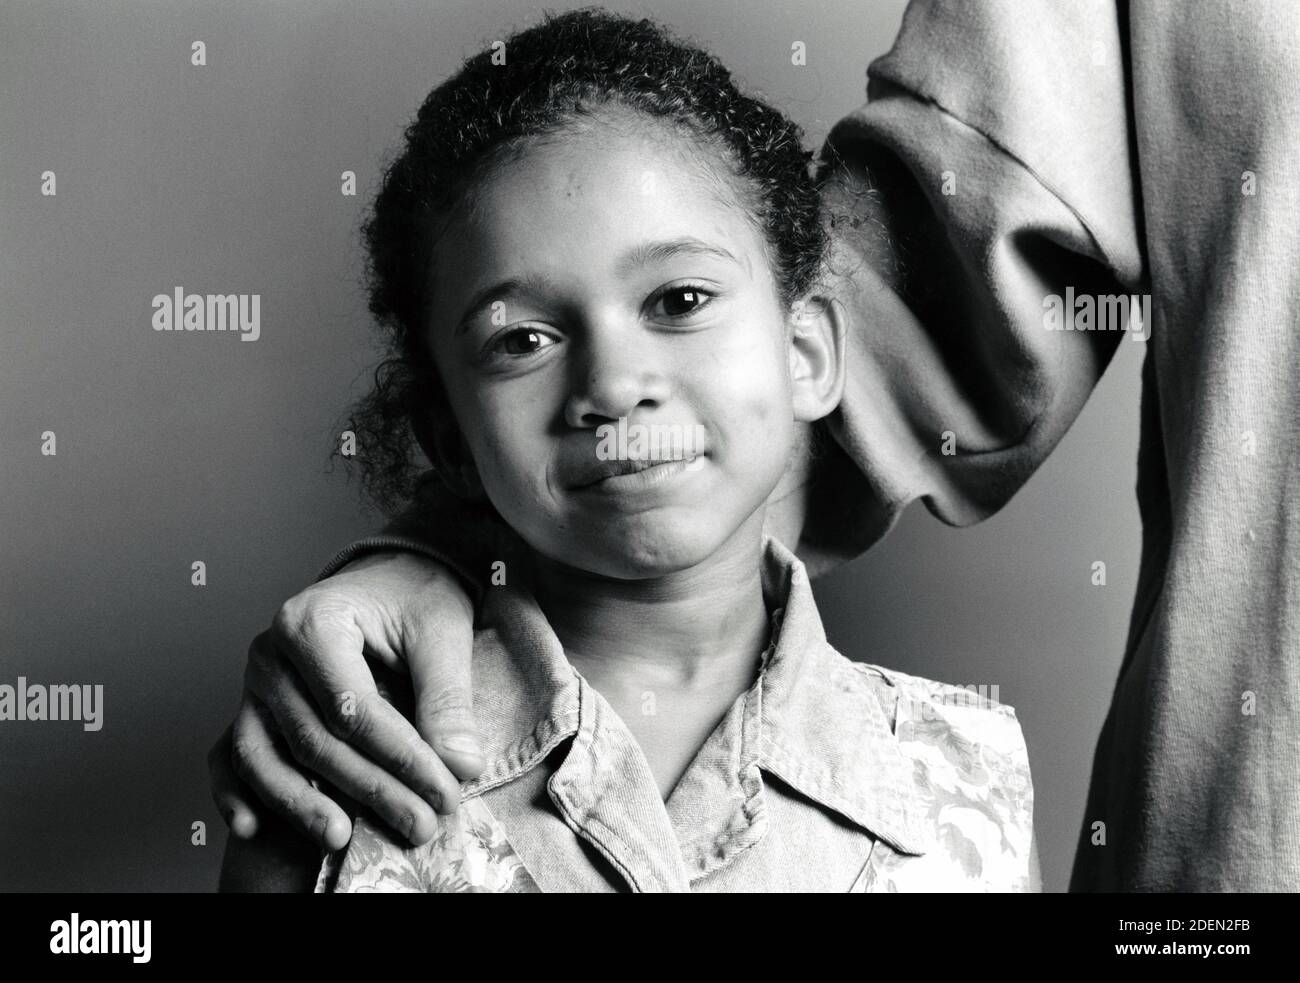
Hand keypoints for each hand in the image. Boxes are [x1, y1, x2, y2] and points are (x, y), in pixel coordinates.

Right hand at [208, 551, 482, 850]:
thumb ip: (448, 699)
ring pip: (263, 755)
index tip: (446, 792)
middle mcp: (271, 654)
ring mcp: (253, 684)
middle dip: (371, 789)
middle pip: (314, 739)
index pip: (355, 708)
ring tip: (341, 838)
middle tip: (421, 825)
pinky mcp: (251, 708)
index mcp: (314, 622)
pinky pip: (229, 755)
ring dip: (300, 804)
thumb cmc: (414, 599)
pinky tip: (250, 828)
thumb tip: (460, 768)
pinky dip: (235, 792)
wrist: (390, 578)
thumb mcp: (443, 633)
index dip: (402, 758)